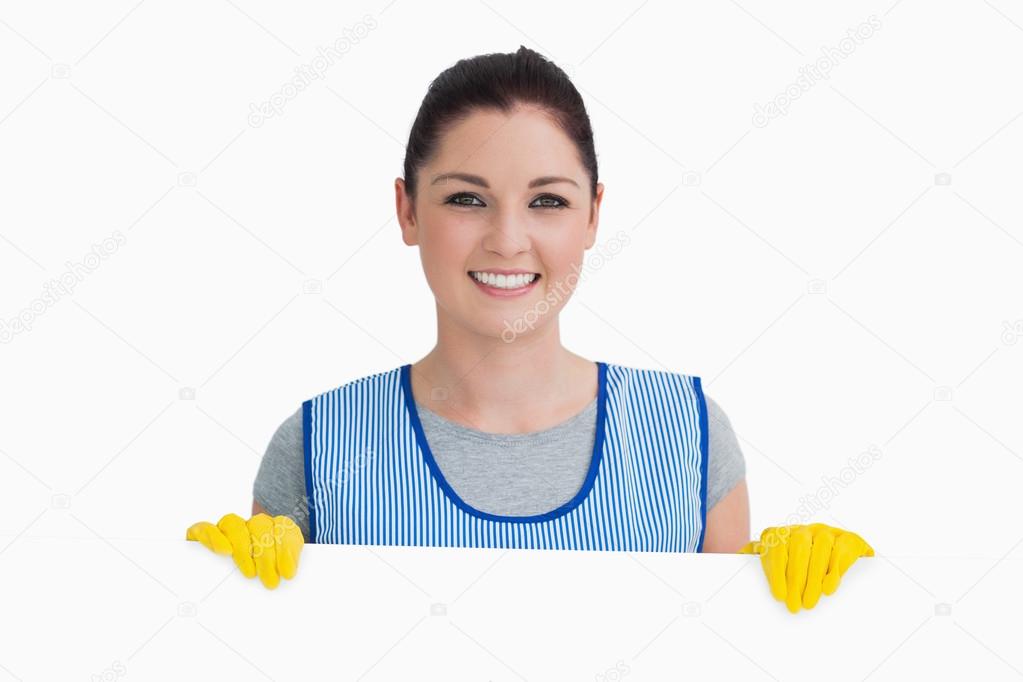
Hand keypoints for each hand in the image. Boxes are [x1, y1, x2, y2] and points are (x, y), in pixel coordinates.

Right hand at [186, 512, 303, 588]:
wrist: (218, 588)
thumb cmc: (256, 581)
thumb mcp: (274, 574)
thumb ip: (283, 569)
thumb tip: (288, 575)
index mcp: (273, 529)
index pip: (283, 526)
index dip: (287, 547)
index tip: (288, 573)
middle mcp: (249, 525)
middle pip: (260, 525)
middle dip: (267, 555)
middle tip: (270, 581)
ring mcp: (225, 528)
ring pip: (233, 524)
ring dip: (243, 548)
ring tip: (250, 574)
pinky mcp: (200, 534)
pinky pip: (205, 528)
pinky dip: (214, 537)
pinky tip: (224, 552)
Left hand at [739, 523, 873, 612]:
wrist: (829, 557)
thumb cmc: (789, 568)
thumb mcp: (768, 563)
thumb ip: (751, 558)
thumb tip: (735, 558)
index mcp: (780, 534)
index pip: (776, 546)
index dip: (777, 572)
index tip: (778, 597)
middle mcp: (803, 529)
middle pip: (798, 547)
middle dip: (796, 578)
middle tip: (795, 607)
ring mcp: (826, 531)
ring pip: (821, 547)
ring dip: (815, 577)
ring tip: (810, 603)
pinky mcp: (848, 538)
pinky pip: (843, 547)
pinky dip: (837, 568)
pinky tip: (830, 588)